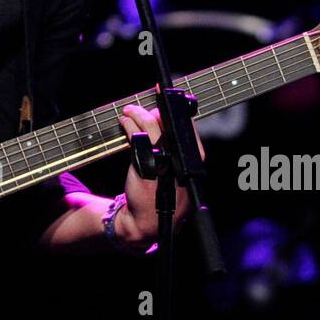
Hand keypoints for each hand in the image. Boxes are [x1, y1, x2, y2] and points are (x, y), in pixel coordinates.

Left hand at [116, 103, 199, 248]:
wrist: (148, 223)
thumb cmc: (163, 196)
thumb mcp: (176, 174)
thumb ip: (174, 149)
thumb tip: (159, 116)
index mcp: (193, 163)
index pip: (188, 129)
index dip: (176, 111)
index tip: (166, 96)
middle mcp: (181, 163)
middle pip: (169, 126)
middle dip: (154, 112)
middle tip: (144, 108)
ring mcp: (163, 165)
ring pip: (152, 129)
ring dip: (139, 115)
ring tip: (129, 111)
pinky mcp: (144, 168)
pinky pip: (137, 139)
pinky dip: (130, 126)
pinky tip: (125, 123)